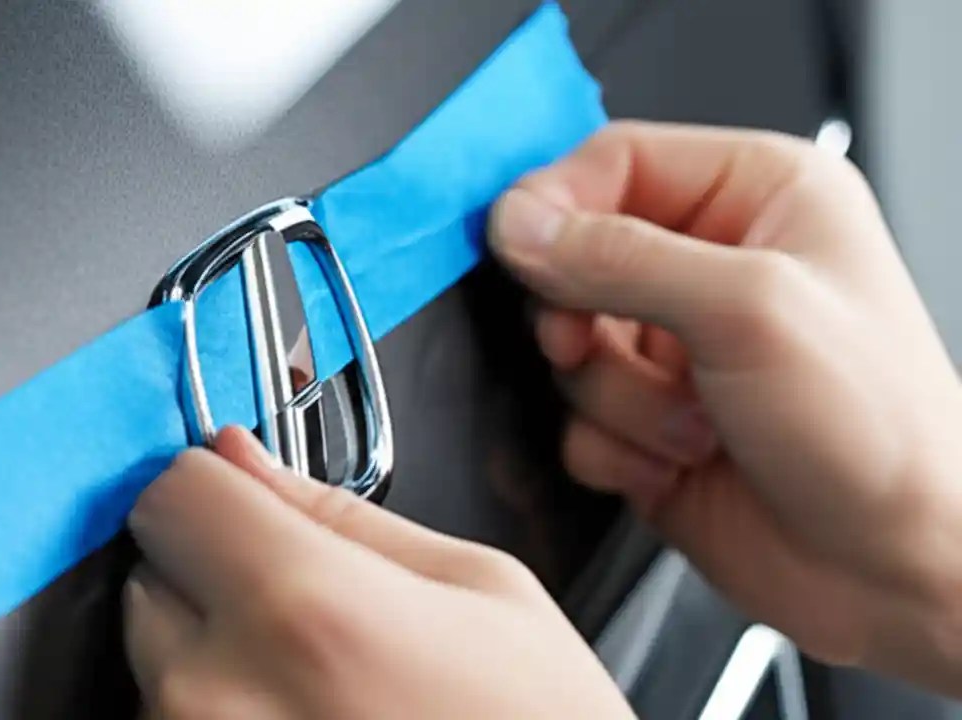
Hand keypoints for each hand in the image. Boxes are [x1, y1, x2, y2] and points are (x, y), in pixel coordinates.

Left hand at [125, 427, 633, 718]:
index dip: (218, 489)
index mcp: (301, 607)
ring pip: (157, 662)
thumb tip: (243, 455)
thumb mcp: (480, 589)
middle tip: (311, 618)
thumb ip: (341, 514)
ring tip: (324, 690)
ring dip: (217, 658)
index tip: (250, 509)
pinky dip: (225, 713)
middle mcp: (218, 694)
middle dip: (215, 575)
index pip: (169, 492)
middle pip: (152, 576)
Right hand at [488, 121, 961, 693]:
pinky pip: (575, 419)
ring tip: (692, 423)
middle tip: (598, 345)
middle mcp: (712, 266)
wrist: (900, 571)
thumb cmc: (880, 430)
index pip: (612, 161)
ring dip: (616, 399)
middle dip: (581, 319)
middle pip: (573, 256)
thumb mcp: (748, 311)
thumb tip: (523, 225)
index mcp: (756, 198)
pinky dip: (615, 448)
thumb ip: (620, 257)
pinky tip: (681, 460)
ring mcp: (678, 349)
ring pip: (569, 348)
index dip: (554, 203)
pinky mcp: (650, 422)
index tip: (519, 249)